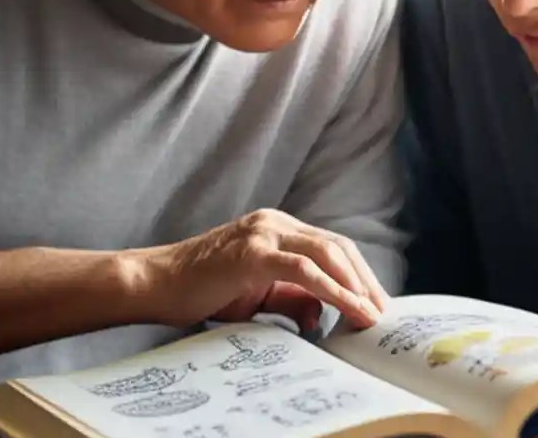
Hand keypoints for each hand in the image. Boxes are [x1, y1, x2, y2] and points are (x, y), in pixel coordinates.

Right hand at [126, 209, 388, 330]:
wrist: (156, 283)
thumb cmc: (202, 289)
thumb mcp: (257, 295)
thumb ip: (292, 299)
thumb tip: (322, 314)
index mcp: (278, 228)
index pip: (332, 246)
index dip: (359, 274)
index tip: (375, 304)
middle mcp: (275, 222)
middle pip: (337, 247)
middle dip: (365, 280)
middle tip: (380, 313)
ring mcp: (263, 233)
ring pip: (326, 253)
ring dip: (354, 285)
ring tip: (369, 313)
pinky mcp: (252, 251)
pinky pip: (302, 268)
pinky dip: (329, 288)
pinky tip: (345, 306)